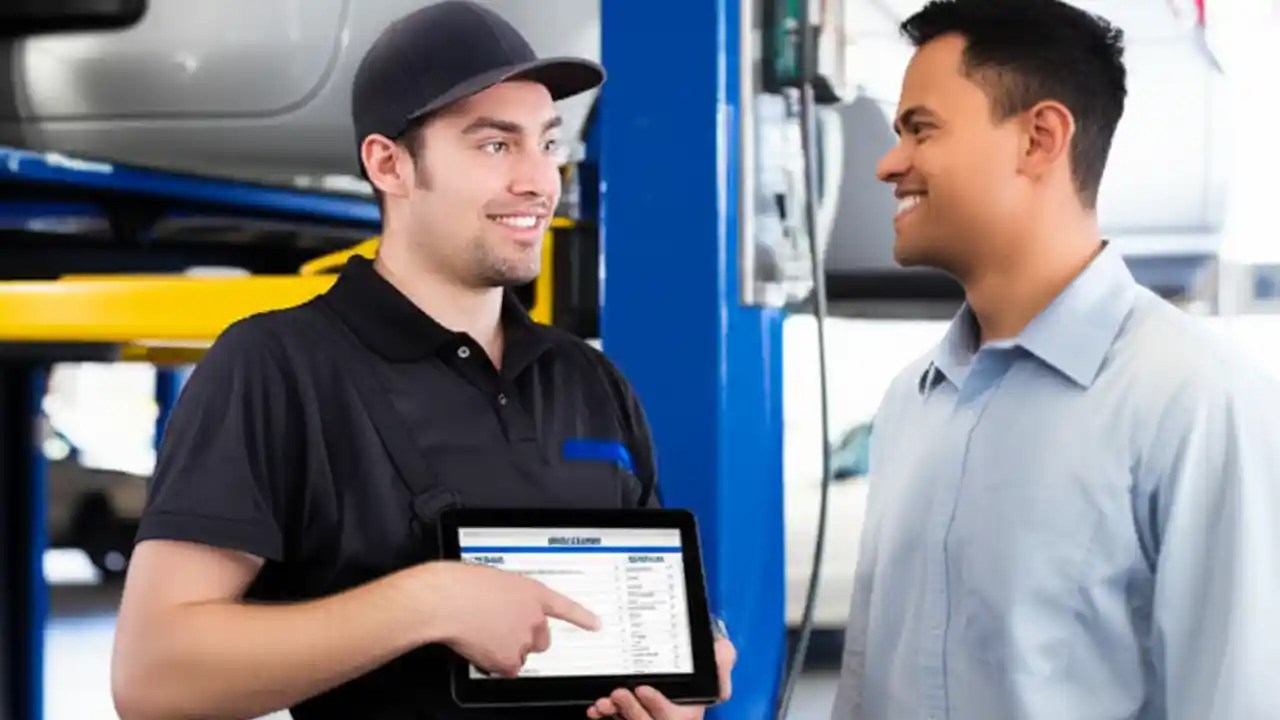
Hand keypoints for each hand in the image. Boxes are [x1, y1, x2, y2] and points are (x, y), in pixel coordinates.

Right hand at [419, 561, 600, 676]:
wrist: (447, 599)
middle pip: (540, 639)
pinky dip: (494, 663)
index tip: (595, 625)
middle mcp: (533, 616)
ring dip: (505, 650)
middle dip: (525, 638)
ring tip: (482, 633)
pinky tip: (480, 646)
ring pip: (520, 655)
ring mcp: (523, 638)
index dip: (582, 617)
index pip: (565, 607)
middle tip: (500, 630)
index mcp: (532, 591)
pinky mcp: (509, 658)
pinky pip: (506, 668)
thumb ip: (509, 596)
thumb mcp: (494, 580)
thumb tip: (506, 608)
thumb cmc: (462, 585)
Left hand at [586, 636, 735, 718]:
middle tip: (618, 693)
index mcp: (688, 712)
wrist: (668, 682)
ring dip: (616, 713)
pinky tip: (595, 709)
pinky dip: (605, 716)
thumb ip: (720, 659)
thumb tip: (722, 648)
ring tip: (604, 701)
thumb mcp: (715, 667)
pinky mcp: (630, 718)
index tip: (643, 688)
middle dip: (632, 711)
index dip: (657, 704)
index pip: (676, 715)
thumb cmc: (697, 680)